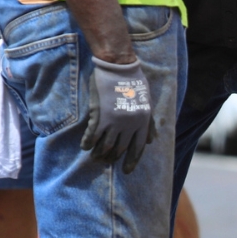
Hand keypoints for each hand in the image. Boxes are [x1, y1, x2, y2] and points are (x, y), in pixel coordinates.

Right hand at [81, 56, 155, 173]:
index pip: (138, 148)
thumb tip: (151, 141)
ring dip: (99, 154)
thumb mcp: (147, 102)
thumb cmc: (134, 81)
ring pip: (106, 145)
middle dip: (112, 158)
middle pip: (120, 148)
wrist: (118, 66)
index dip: (132, 161)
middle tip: (105, 162)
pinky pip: (92, 136)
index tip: (126, 171)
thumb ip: (149, 123)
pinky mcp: (100, 116)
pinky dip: (88, 143)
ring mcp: (114, 122)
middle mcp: (130, 125)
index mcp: (143, 122)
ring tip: (95, 159)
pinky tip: (85, 147)